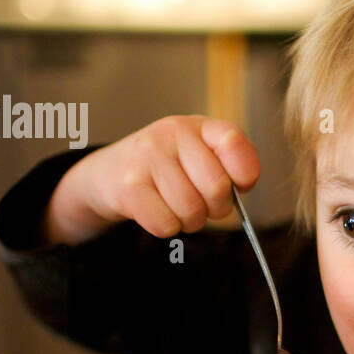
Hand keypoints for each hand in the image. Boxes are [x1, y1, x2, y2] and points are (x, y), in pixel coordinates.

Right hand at [45, 115, 260, 244]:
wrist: (109, 173)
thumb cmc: (167, 169)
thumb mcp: (198, 154)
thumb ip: (227, 165)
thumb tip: (241, 188)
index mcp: (198, 126)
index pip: (233, 142)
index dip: (244, 172)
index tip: (240, 186)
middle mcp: (172, 133)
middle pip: (217, 188)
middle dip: (216, 209)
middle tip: (204, 205)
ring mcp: (147, 156)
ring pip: (191, 211)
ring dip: (190, 222)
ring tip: (177, 207)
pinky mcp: (128, 186)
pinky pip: (167, 225)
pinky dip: (168, 228)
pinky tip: (158, 211)